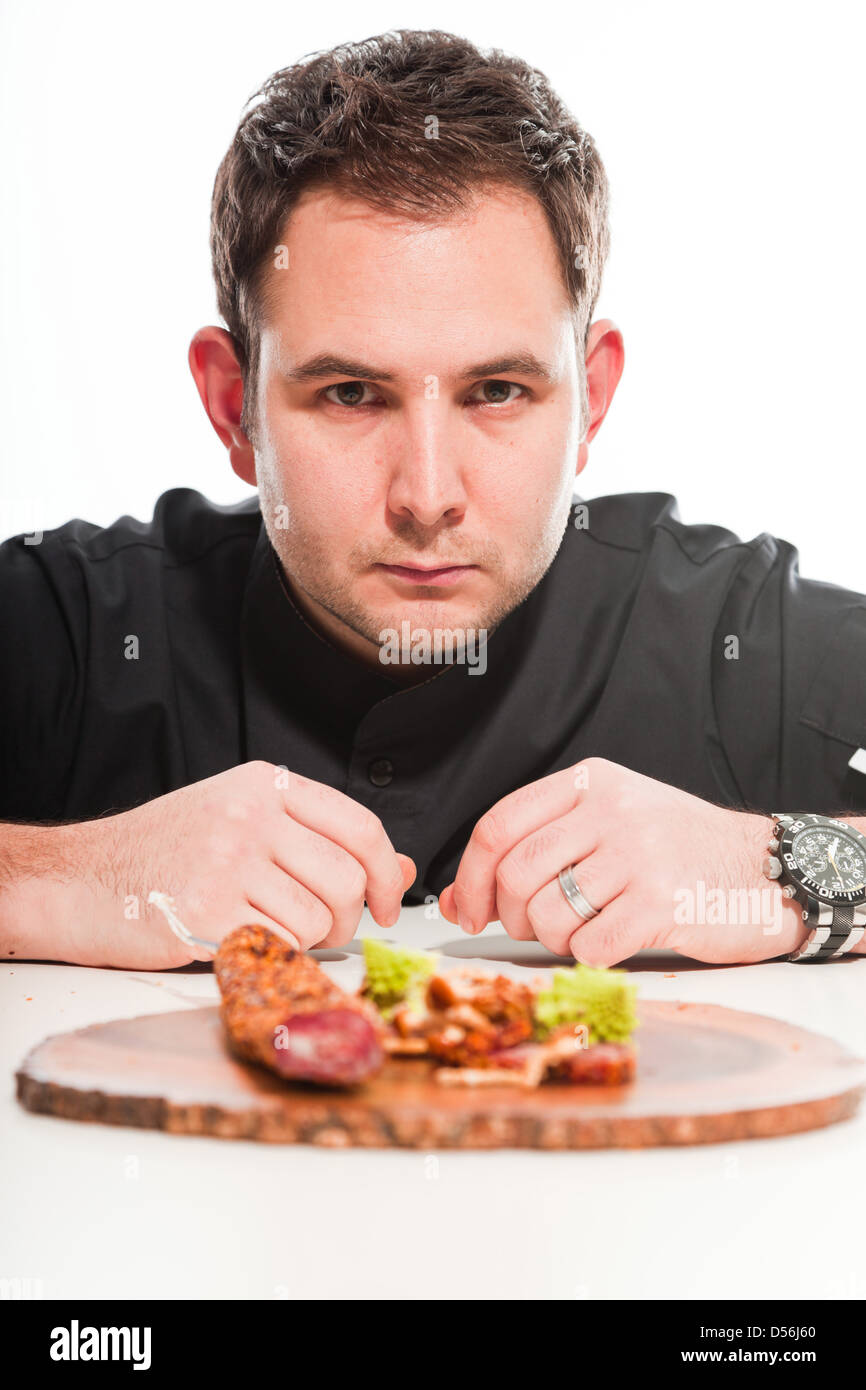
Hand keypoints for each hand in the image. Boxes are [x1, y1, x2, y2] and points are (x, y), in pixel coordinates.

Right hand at [3, 761, 414, 968]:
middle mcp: (250, 816)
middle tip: (322, 927)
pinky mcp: (206, 912)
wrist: (82, 878)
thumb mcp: (244, 823)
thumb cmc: (164, 851)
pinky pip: (280, 945)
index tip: (386, 901)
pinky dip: (273, 954)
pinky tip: (243, 938)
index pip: (361, 826)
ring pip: (320, 919)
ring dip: (310, 941)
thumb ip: (321, 841)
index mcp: (265, 785)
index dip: (387, 872)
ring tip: (272, 929)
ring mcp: (227, 862)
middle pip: (348, 878)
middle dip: (348, 918)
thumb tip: (402, 869)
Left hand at [438, 757, 806, 965]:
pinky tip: (612, 942)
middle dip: (508, 914)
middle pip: (514, 873)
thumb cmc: (679, 849)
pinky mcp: (660, 903)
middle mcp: (611, 812)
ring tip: (582, 930)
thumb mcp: (611, 823)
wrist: (765, 868)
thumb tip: (457, 898)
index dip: (470, 875)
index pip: (499, 824)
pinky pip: (588, 946)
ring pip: (546, 914)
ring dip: (551, 938)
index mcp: (591, 783)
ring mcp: (637, 855)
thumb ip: (539, 847)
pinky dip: (588, 956)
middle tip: (529, 927)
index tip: (467, 909)